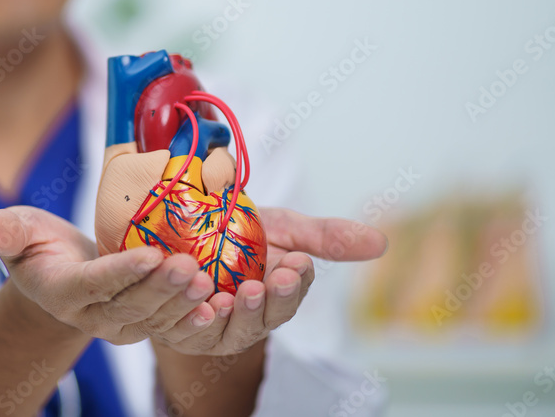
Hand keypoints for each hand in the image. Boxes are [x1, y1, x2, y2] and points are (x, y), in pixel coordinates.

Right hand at [0, 205, 223, 345]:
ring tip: (208, 281)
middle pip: (131, 304)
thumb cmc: (41, 247)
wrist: (62, 274)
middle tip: (191, 267)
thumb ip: (7, 232)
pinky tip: (218, 303)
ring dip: (183, 302)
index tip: (150, 255)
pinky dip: (193, 314)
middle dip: (162, 288)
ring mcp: (121, 323)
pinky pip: (170, 322)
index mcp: (63, 291)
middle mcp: (93, 315)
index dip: (122, 272)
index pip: (95, 283)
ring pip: (155, 317)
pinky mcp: (144, 324)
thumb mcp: (20, 232)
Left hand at [150, 207, 387, 355]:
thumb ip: (326, 238)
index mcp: (273, 300)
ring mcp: (208, 327)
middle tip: (266, 281)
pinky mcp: (173, 324)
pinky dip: (189, 318)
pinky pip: (180, 328)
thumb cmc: (239, 229)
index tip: (296, 263)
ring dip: (230, 315)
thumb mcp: (284, 228)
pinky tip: (197, 304)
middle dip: (266, 303)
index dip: (293, 286)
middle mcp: (243, 321)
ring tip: (231, 294)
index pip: (288, 300)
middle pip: (259, 322)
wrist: (183, 222)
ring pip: (222, 332)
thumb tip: (381, 243)